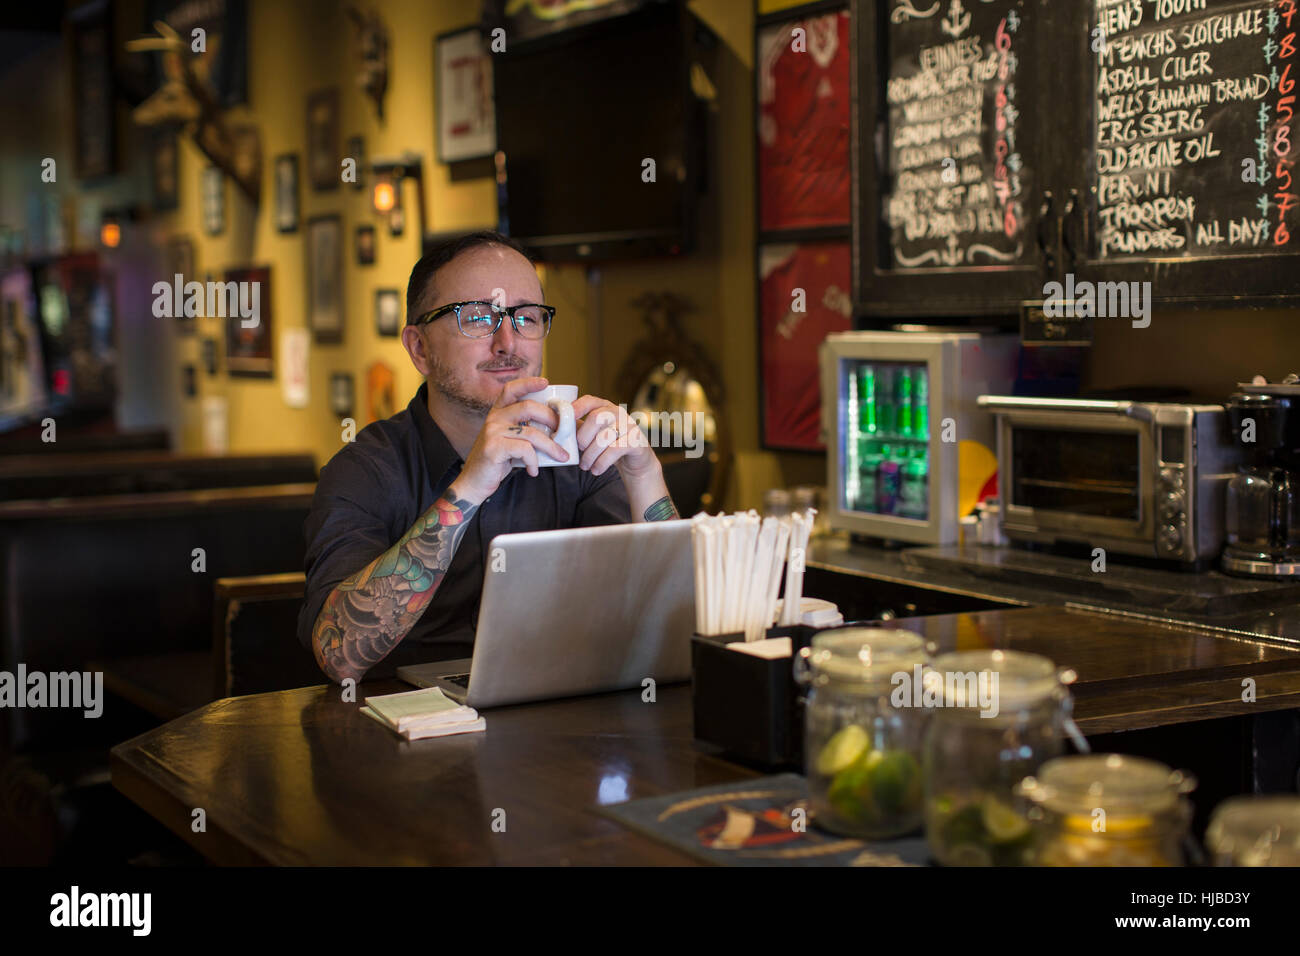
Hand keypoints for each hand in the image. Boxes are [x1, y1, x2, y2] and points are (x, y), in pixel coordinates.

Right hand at [448, 376, 570, 504]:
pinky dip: (535, 461)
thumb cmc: (497, 462)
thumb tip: (557, 429)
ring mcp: (492, 432)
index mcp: (498, 413)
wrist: (474, 483)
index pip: (511, 389)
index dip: (528, 383)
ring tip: (561, 456)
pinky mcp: (494, 448)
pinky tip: (534, 470)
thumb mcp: (510, 441)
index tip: (545, 382)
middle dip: (551, 418)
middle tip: (564, 431)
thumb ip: (525, 430)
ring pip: (531, 432)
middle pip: (528, 407)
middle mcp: (494, 418)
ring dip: (551, 446)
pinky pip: (525, 449)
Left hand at [571, 395, 658, 478]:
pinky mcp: (636, 441)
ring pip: (604, 437)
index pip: (590, 401)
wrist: (636, 461)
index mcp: (605, 407)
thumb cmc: (609, 445)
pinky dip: (601, 463)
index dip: (576, 408)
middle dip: (583, 437)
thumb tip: (554, 428)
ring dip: (590, 455)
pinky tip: (596, 470)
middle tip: (579, 450)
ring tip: (585, 466)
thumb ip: (578, 429)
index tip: (564, 420)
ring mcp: (629, 426)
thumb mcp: (594, 435)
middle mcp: (618, 413)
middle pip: (596, 418)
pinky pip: (614, 451)